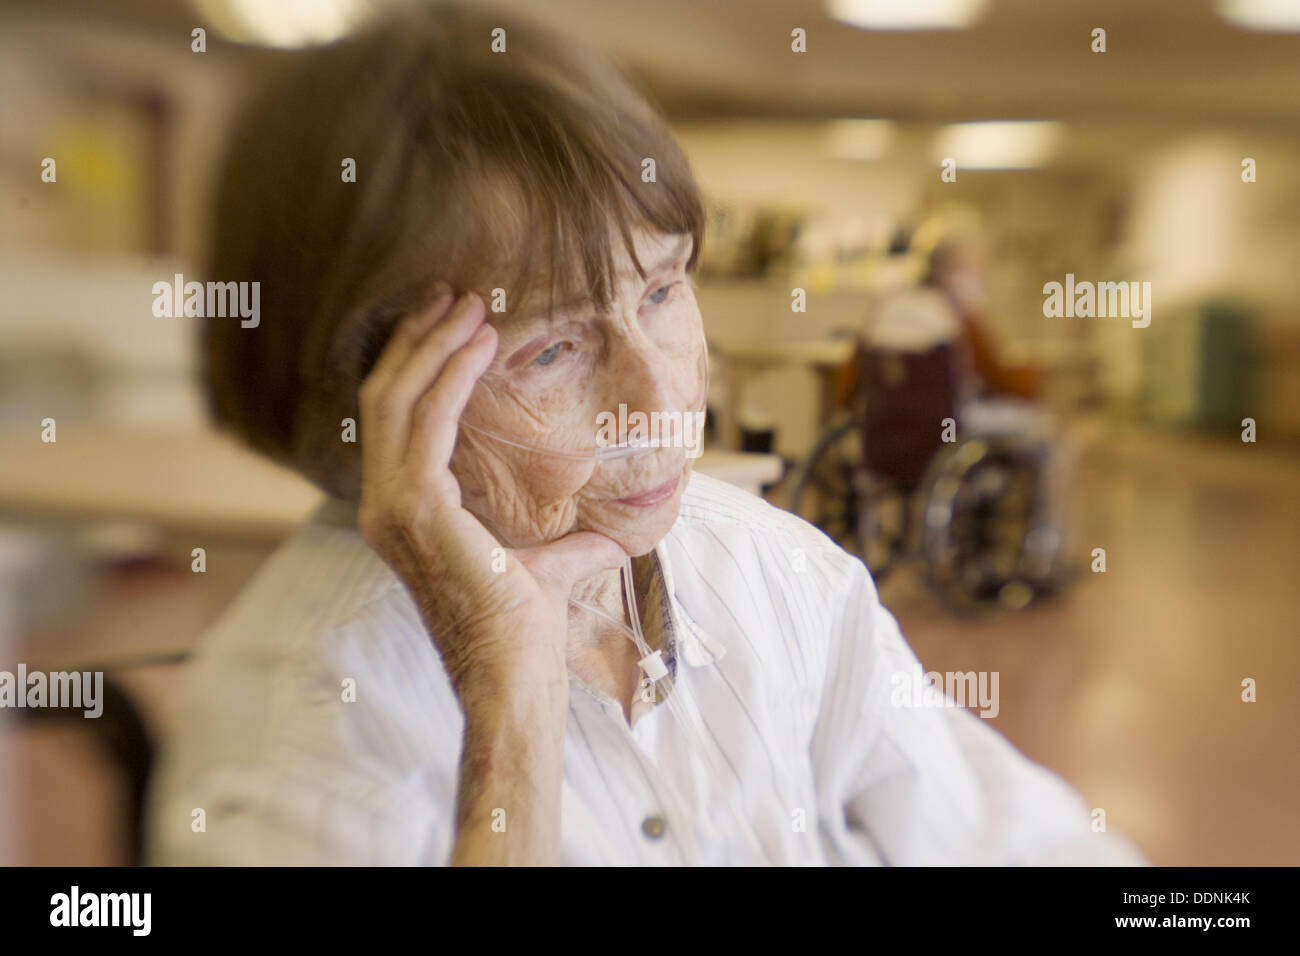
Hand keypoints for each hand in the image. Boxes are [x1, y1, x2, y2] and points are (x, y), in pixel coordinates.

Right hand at [356, 290, 624, 717]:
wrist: (516, 677)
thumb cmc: (526, 629)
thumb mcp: (547, 567)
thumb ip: (567, 544)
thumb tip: (614, 535)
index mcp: (402, 514)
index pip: (395, 423)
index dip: (418, 367)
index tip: (452, 325)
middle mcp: (383, 507)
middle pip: (386, 400)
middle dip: (418, 342)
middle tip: (454, 295)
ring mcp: (392, 510)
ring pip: (396, 402)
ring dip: (432, 347)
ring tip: (468, 305)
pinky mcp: (415, 511)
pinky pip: (423, 425)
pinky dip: (448, 378)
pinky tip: (481, 346)